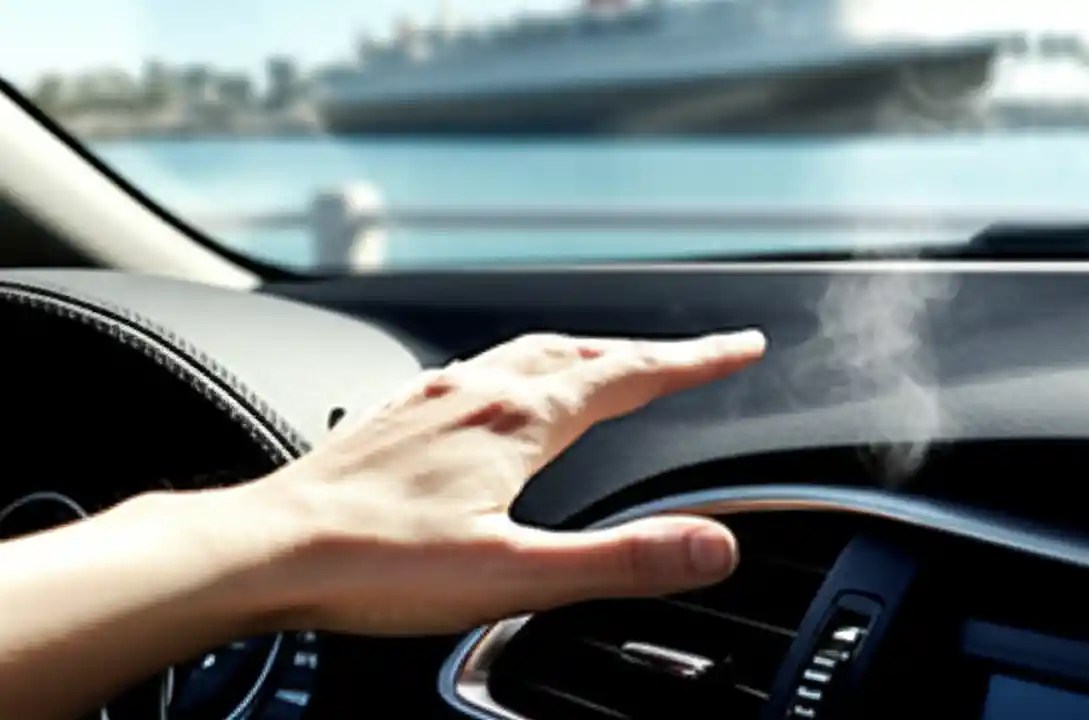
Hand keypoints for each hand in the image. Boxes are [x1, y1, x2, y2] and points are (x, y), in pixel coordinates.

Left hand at [241, 330, 766, 634]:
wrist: (264, 549)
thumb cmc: (374, 564)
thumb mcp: (513, 574)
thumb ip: (619, 559)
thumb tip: (711, 545)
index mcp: (517, 420)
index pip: (631, 373)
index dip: (693, 360)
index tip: (738, 347)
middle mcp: (478, 390)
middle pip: (586, 353)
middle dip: (651, 350)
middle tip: (695, 351)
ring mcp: (433, 395)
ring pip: (530, 352)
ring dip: (588, 350)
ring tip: (614, 357)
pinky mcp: (399, 413)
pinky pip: (480, 368)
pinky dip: (523, 366)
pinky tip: (503, 389)